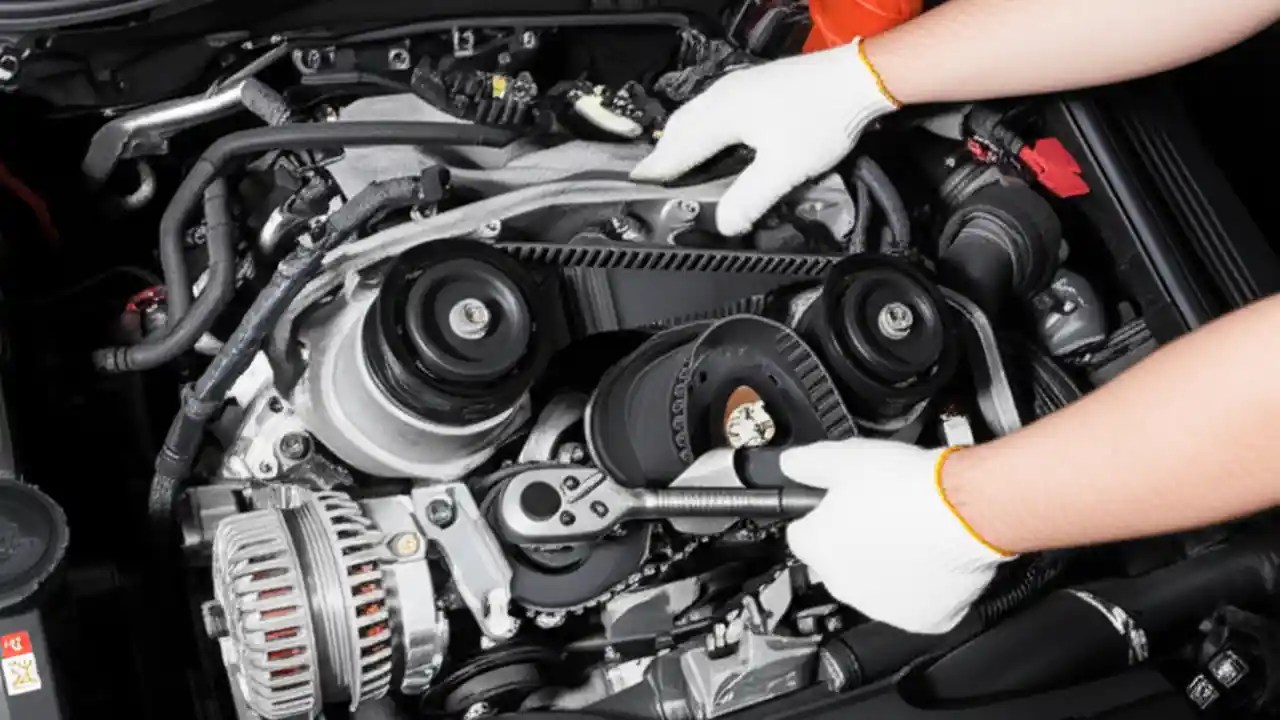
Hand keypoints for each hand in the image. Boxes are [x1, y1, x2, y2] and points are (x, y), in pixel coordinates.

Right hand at [630, 39, 897, 235]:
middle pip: (681, 126)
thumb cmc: (822, 121)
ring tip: (676, 160)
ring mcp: (739, 85)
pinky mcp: (755, 83)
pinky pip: (713, 107)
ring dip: (682, 138)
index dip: (657, 169)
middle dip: (665, 153)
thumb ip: (751, 198)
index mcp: (723, 114)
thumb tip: (725, 225)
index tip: (635, 183)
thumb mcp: (786, 169)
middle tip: (652, 177)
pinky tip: (712, 137)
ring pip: (696, 114)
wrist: (858, 78)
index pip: (679, 147)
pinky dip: (701, 126)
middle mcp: (723, 95)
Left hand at [782, 439, 1015, 633]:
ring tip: (911, 534)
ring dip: (885, 568)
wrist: (964, 510)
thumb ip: (807, 464)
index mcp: (818, 548)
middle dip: (853, 544)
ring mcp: (882, 607)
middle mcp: (842, 585)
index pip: (802, 535)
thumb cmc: (907, 485)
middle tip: (883, 514)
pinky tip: (932, 562)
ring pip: (874, 587)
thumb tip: (790, 466)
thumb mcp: (846, 458)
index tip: (841, 505)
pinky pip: (915, 606)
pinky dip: (922, 589)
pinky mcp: (921, 620)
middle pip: (838, 563)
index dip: (822, 516)